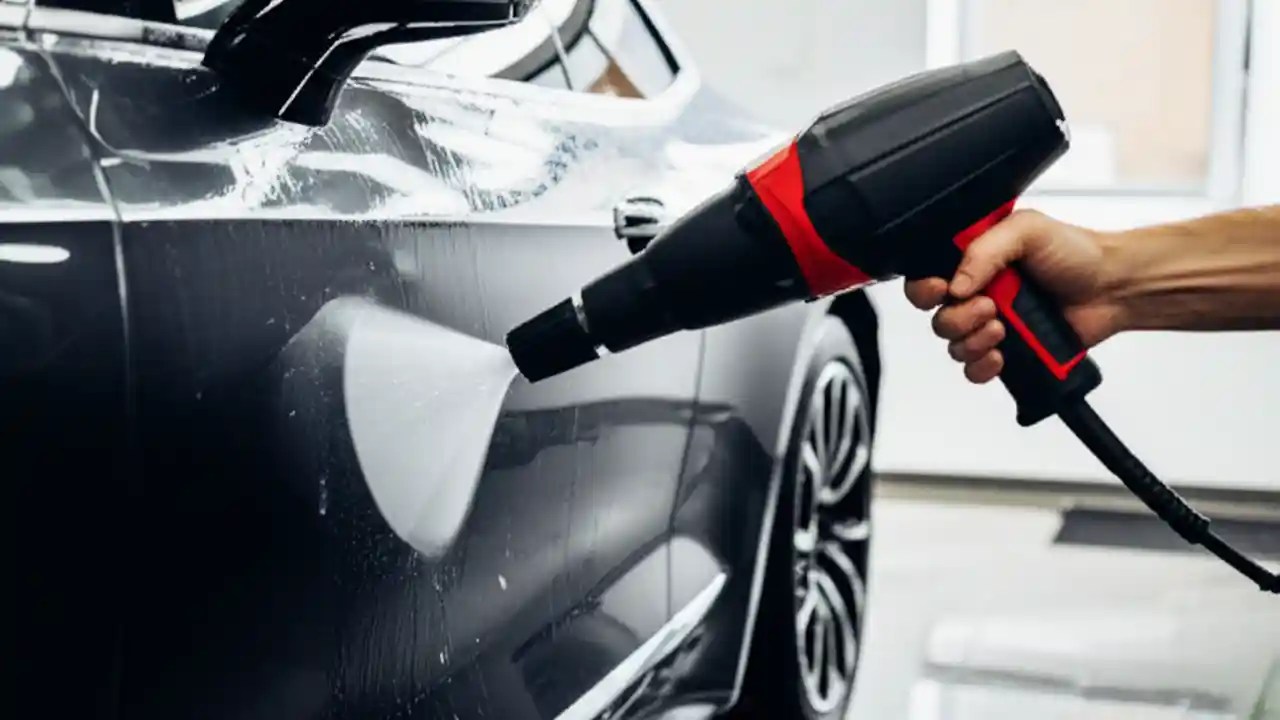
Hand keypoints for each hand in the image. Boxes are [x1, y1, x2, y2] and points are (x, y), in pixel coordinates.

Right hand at [904, 209, 1124, 383]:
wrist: (1113, 288)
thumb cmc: (1075, 253)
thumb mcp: (1027, 230)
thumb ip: (984, 249)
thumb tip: (956, 283)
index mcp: (972, 260)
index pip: (925, 277)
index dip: (924, 288)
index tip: (943, 288)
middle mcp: (976, 293)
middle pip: (935, 316)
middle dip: (956, 317)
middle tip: (989, 307)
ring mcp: (990, 324)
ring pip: (953, 345)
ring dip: (972, 340)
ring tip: (1003, 328)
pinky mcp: (1007, 352)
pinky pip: (974, 370)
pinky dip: (982, 367)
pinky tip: (1001, 354)